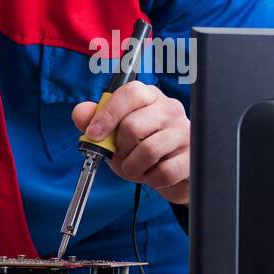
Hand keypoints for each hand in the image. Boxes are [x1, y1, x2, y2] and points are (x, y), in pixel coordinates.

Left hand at [71, 82, 189, 204]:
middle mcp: (170, 109)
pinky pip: (163, 172)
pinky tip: (152, 175)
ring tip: (136, 168)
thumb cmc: (142, 148)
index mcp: (149, 96)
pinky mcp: (192, 157)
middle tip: (122, 157)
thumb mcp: (115, 134)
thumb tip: (80, 112)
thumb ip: (94, 120)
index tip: (93, 134)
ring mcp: (184, 132)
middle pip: (133, 126)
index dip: (107, 115)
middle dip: (120, 149)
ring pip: (148, 151)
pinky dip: (151, 180)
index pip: (129, 94)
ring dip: (133, 167)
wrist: (172, 172)